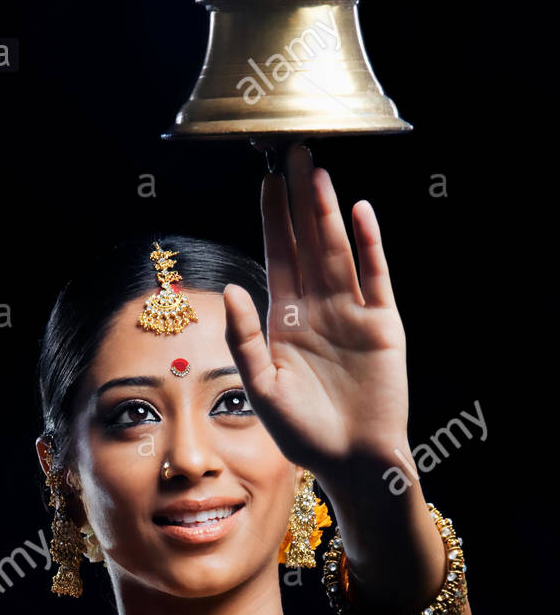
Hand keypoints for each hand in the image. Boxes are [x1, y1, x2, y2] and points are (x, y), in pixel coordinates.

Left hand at [223, 144, 409, 492]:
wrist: (352, 461)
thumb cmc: (303, 435)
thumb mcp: (262, 389)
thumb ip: (243, 340)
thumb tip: (231, 289)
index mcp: (285, 323)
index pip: (278, 258)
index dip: (272, 221)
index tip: (266, 181)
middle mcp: (318, 310)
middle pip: (308, 244)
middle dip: (300, 201)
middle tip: (294, 153)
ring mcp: (351, 314)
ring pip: (338, 252)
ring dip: (329, 213)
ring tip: (319, 173)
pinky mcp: (383, 325)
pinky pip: (375, 277)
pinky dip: (369, 245)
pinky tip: (359, 214)